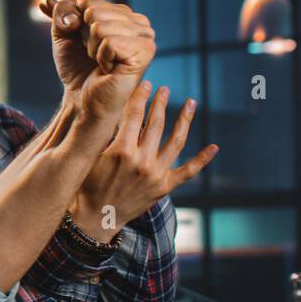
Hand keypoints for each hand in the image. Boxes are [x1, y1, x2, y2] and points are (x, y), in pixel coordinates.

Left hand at [41, 0, 155, 138]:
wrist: (81, 98)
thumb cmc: (77, 68)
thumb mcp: (62, 35)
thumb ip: (60, 13)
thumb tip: (47, 1)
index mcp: (123, 14)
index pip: (89, 2)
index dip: (76, 25)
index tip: (84, 44)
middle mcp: (139, 22)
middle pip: (93, 11)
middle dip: (84, 37)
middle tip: (94, 55)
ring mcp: (145, 36)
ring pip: (100, 26)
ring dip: (93, 48)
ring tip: (102, 62)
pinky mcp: (146, 52)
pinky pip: (110, 42)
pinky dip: (102, 57)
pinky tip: (110, 68)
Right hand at [70, 81, 218, 240]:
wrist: (95, 218)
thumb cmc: (86, 185)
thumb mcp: (89, 157)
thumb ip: (103, 136)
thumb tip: (113, 111)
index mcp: (121, 151)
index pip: (133, 115)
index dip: (140, 96)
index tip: (145, 83)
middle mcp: (142, 161)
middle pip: (155, 124)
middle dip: (160, 103)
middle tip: (165, 88)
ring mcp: (156, 175)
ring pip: (176, 142)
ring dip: (185, 120)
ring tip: (191, 103)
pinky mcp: (164, 187)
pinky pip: (188, 172)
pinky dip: (202, 160)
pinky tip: (214, 147)